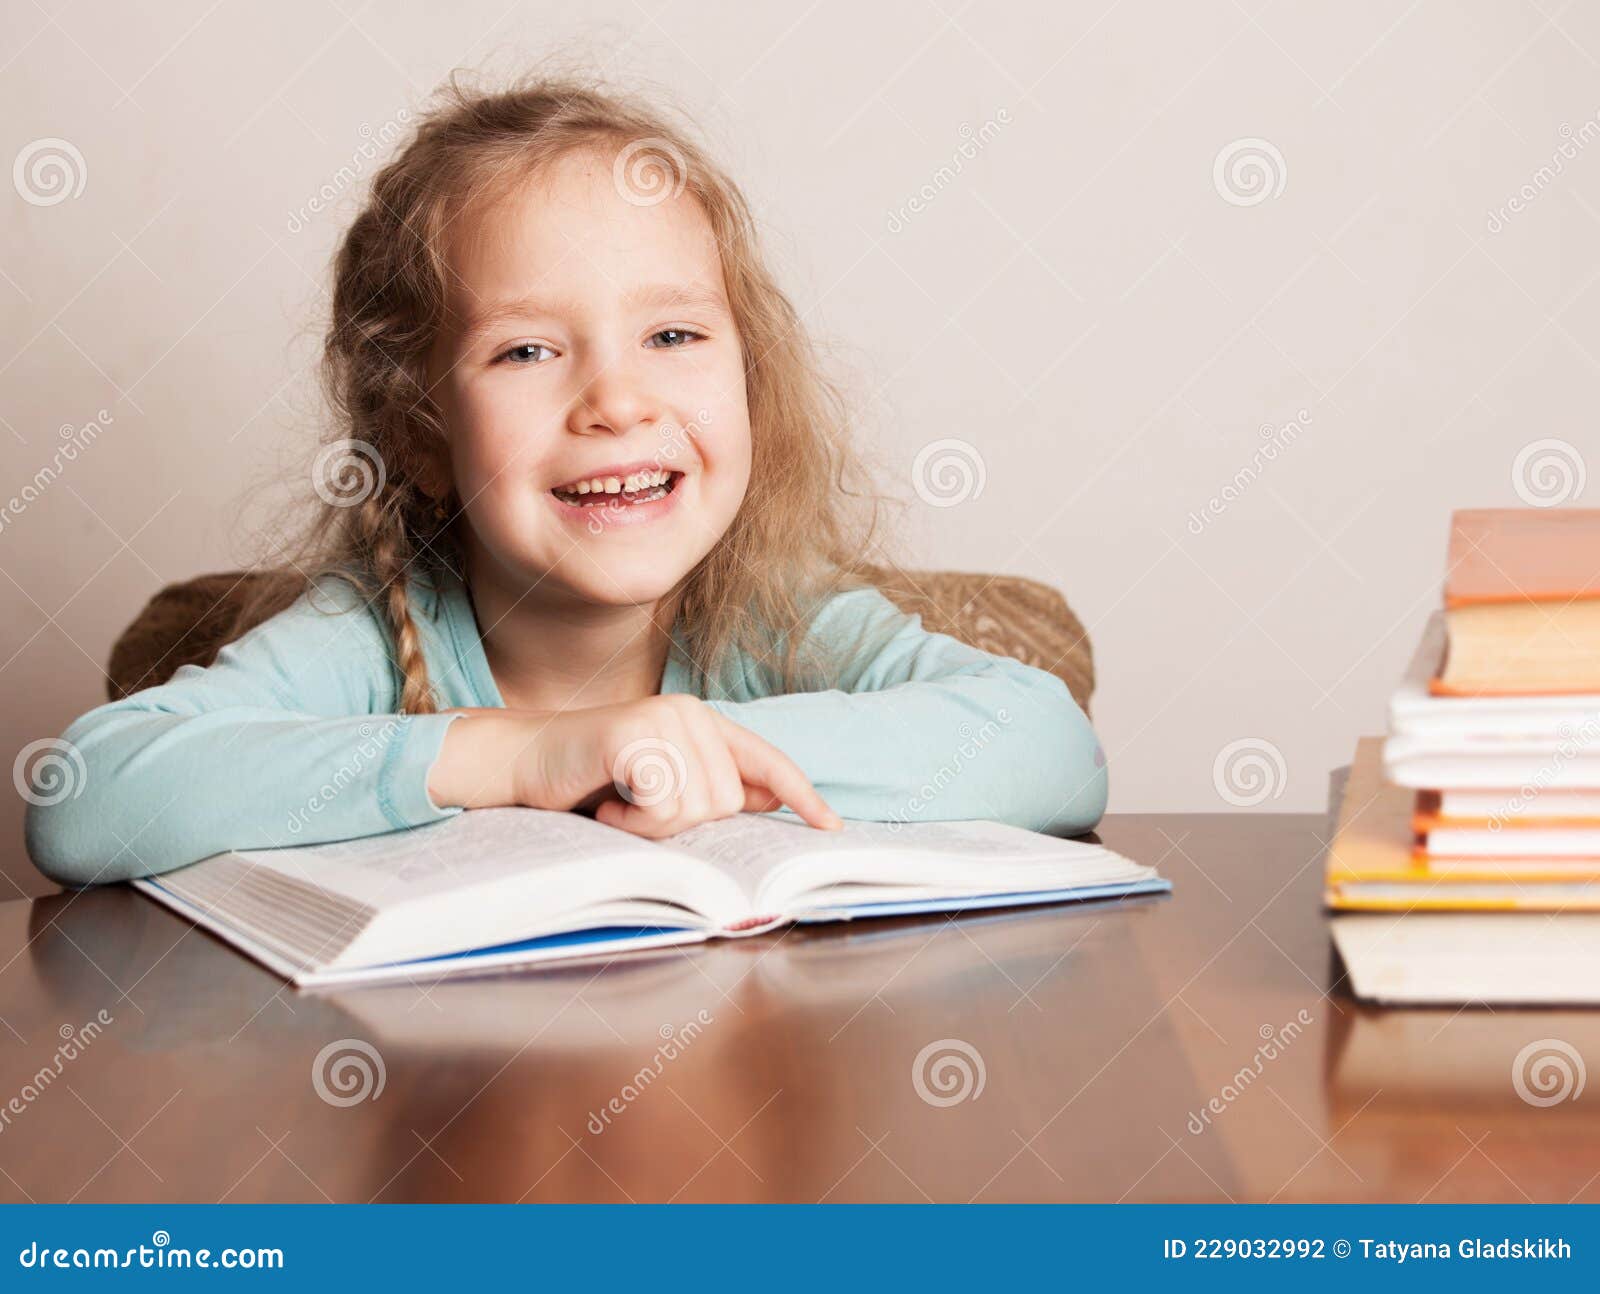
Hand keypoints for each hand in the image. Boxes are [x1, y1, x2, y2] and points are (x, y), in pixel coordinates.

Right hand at [510, 694, 843, 838]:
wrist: (520, 764)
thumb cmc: (590, 780)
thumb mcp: (660, 785)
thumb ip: (710, 785)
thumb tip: (770, 797)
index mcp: (702, 723)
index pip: (767, 760)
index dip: (803, 795)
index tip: (831, 827)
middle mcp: (689, 713)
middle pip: (726, 801)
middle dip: (683, 824)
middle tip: (638, 813)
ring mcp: (662, 718)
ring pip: (696, 808)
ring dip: (654, 827)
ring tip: (619, 807)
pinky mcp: (633, 734)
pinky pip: (662, 805)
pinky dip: (633, 822)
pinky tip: (606, 807)